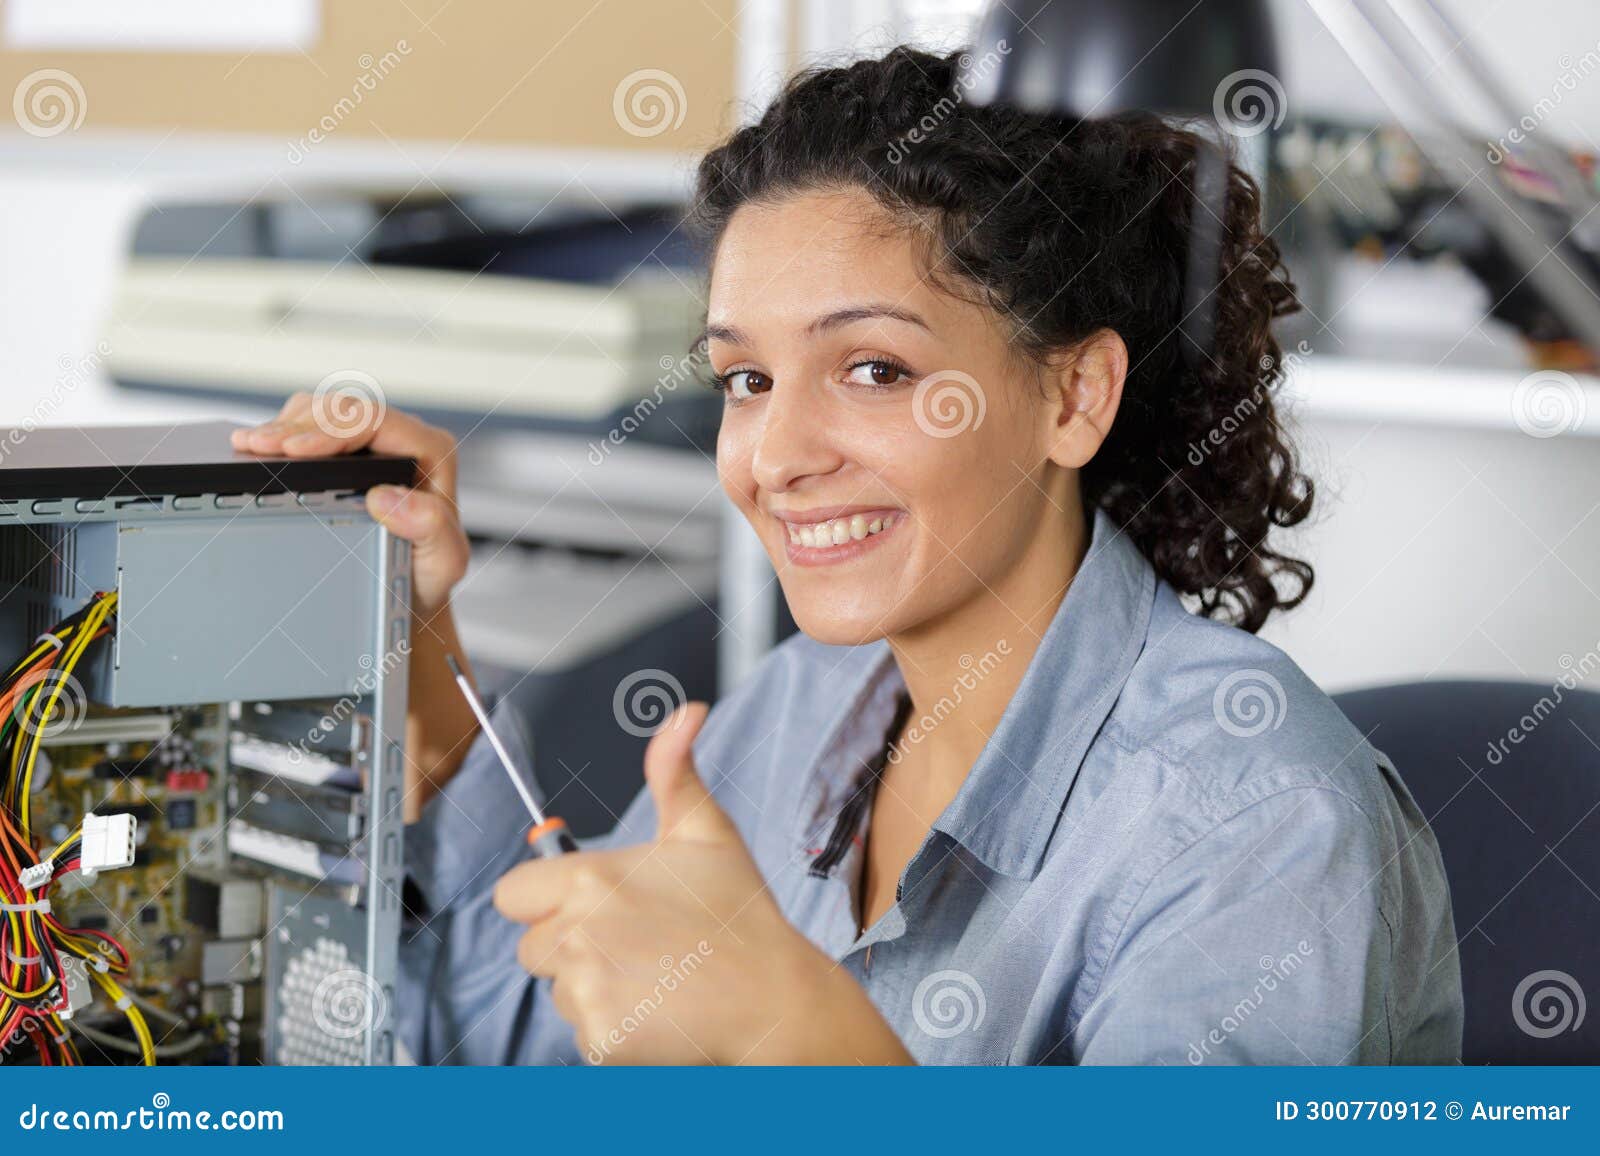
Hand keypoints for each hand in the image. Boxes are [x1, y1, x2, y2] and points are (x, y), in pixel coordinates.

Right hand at [231, 394, 466, 613]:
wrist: (404, 591)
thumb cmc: (425, 574)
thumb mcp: (445, 563)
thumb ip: (432, 528)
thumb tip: (386, 497)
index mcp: (430, 452)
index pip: (378, 423)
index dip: (334, 431)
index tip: (297, 450)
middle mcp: (401, 440)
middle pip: (344, 410)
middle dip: (298, 425)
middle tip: (259, 445)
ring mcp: (368, 444)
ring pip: (322, 411)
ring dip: (283, 425)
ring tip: (251, 443)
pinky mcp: (341, 454)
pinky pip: (308, 426)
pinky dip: (279, 433)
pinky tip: (254, 446)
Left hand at [493, 704, 912, 1065]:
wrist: (775, 998)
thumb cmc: (741, 915)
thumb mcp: (707, 833)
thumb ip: (676, 771)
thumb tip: (685, 713)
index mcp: (590, 881)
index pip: (514, 895)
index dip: (547, 900)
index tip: (592, 907)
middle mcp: (577, 934)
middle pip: (532, 946)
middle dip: (570, 945)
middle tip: (637, 942)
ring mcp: (586, 991)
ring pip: (558, 991)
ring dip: (593, 988)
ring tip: (655, 976)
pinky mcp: (599, 1039)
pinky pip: (581, 1033)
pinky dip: (614, 1029)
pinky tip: (658, 1011)